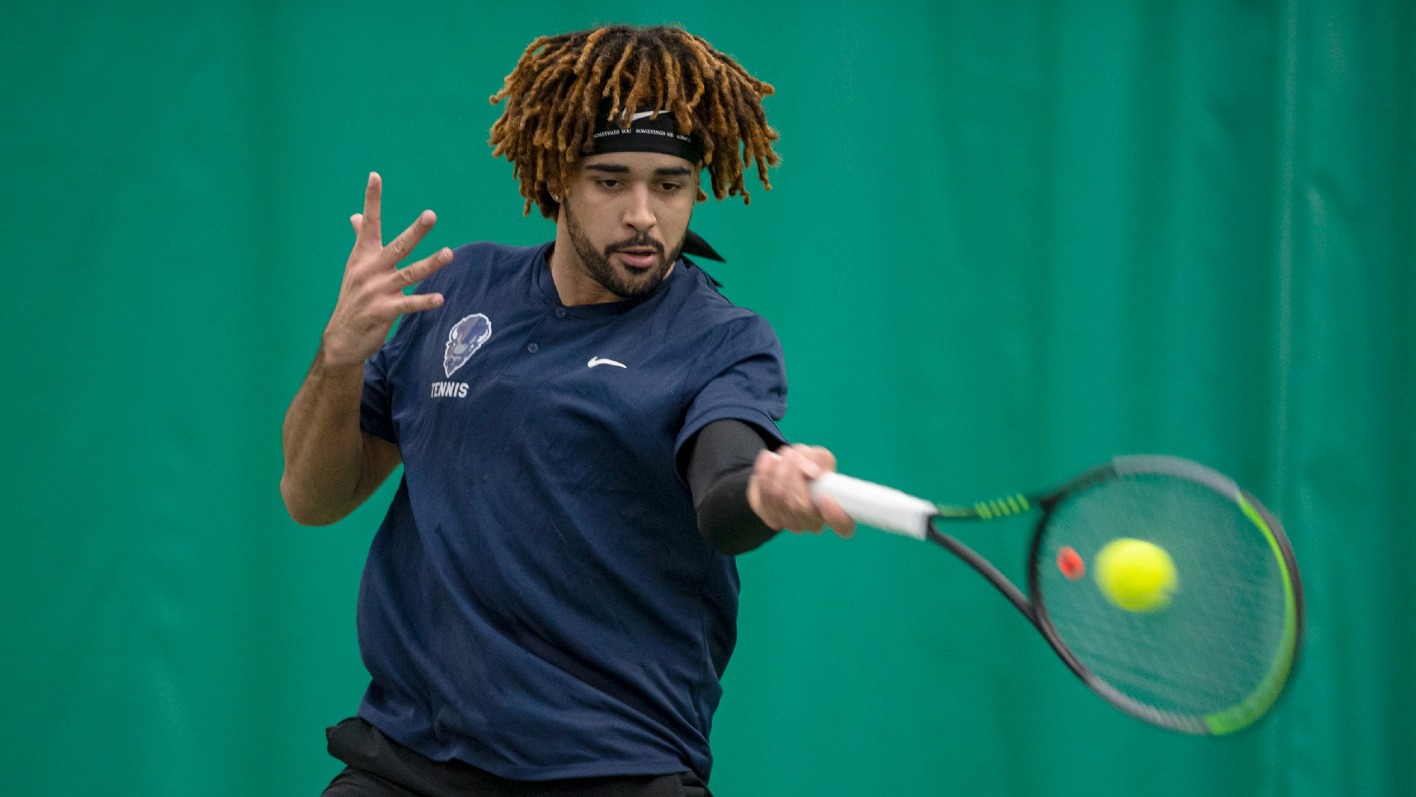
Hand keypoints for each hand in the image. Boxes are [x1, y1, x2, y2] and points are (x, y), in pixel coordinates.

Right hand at [320, 172, 452, 367]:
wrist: (341, 337)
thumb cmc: (353, 298)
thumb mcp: (354, 268)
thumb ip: (360, 240)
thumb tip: (356, 216)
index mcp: (362, 256)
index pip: (369, 224)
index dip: (372, 200)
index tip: (375, 176)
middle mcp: (369, 270)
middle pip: (397, 246)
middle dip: (415, 231)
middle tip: (430, 214)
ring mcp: (377, 291)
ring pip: (409, 274)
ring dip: (430, 264)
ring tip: (449, 253)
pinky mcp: (384, 311)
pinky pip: (408, 305)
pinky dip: (424, 301)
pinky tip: (440, 298)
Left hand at [747, 444, 855, 537]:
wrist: (784, 471)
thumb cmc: (811, 465)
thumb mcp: (821, 456)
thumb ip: (820, 459)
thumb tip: (811, 471)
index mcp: (835, 512)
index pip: (844, 527)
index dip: (835, 516)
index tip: (826, 497)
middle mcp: (813, 523)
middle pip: (801, 507)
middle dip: (794, 474)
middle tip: (794, 454)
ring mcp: (790, 523)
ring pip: (779, 499)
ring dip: (779, 470)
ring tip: (784, 453)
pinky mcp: (769, 516)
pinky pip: (763, 496)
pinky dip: (765, 473)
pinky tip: (768, 458)